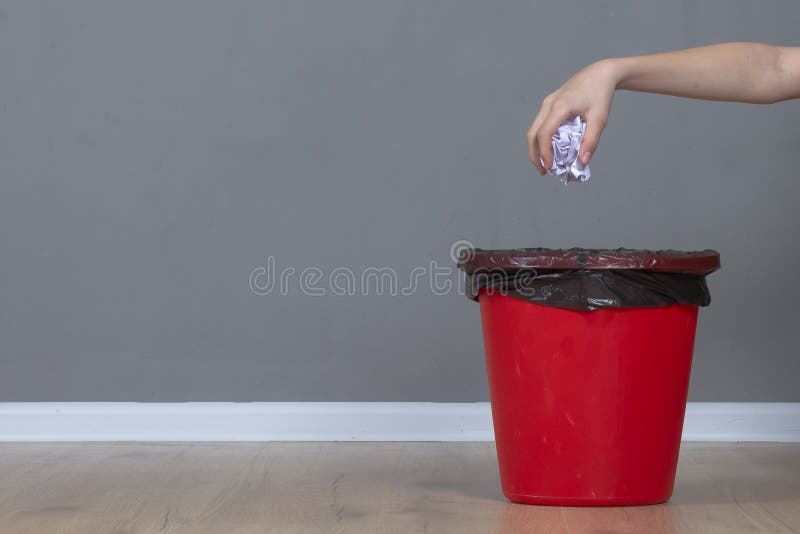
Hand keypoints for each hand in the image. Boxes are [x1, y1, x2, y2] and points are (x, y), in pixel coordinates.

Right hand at [526, 59, 617, 174]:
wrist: (600, 73)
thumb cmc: (601, 94)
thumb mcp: (600, 118)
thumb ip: (591, 140)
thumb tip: (582, 161)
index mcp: (560, 106)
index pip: (544, 134)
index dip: (544, 153)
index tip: (550, 168)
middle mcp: (549, 104)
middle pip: (532, 133)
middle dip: (534, 155)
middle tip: (543, 171)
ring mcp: (547, 103)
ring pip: (533, 129)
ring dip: (536, 148)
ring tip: (546, 162)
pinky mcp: (549, 103)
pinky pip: (540, 124)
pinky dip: (541, 138)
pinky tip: (551, 148)